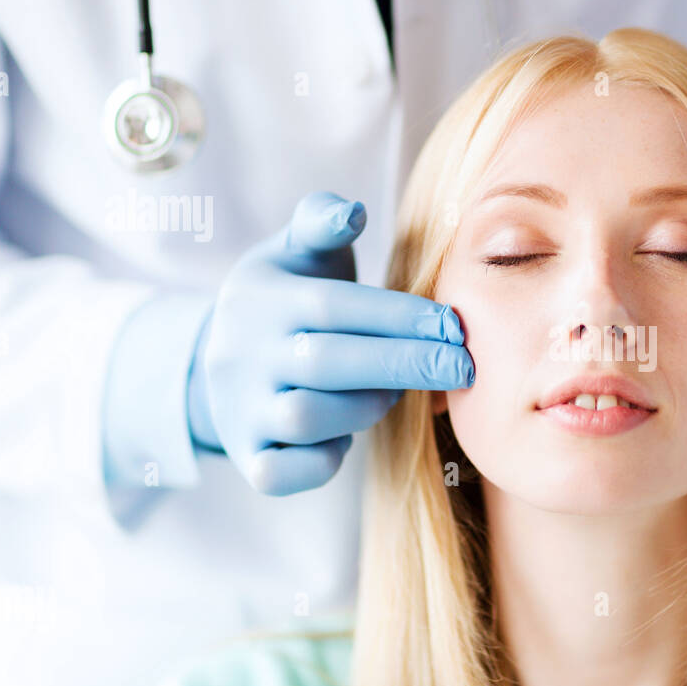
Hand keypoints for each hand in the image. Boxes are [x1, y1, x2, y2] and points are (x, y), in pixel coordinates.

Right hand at [188, 191, 473, 495]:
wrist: (222, 362)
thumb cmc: (289, 298)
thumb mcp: (296, 253)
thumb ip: (320, 222)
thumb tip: (352, 212)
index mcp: (260, 299)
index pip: (334, 306)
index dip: (399, 316)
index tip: (455, 326)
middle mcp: (241, 356)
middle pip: (326, 363)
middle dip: (404, 364)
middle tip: (463, 367)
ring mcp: (240, 411)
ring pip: (306, 417)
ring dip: (367, 407)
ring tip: (398, 394)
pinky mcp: (248, 460)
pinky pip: (284, 474)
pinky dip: (323, 461)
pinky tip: (351, 434)